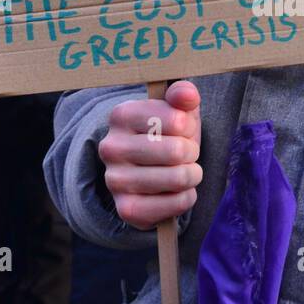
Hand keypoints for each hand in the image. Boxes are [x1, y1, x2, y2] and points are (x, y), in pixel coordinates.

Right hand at [98, 80, 201, 228]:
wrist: (147, 173)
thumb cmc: (166, 136)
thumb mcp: (176, 110)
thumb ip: (183, 94)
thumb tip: (188, 95)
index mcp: (121, 115)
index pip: (178, 120)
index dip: (189, 126)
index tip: (181, 129)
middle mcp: (111, 147)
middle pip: (178, 151)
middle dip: (191, 153)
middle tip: (183, 154)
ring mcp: (115, 180)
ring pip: (179, 178)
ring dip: (191, 176)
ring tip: (180, 171)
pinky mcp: (127, 209)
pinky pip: (176, 204)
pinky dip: (185, 198)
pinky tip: (174, 192)